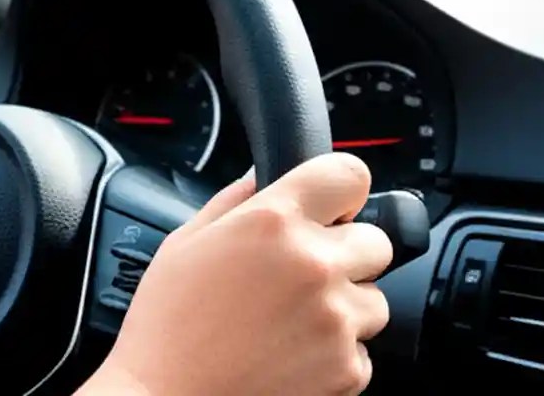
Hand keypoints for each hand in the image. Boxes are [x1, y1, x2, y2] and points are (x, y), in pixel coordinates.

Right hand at [86, 153, 391, 395]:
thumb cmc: (167, 325)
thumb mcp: (185, 243)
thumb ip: (233, 201)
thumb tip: (262, 177)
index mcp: (272, 221)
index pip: (349, 175)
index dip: (341, 191)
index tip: (331, 207)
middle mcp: (313, 264)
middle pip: (376, 241)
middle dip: (347, 253)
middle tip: (303, 274)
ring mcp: (335, 319)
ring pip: (374, 299)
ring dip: (345, 306)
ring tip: (291, 321)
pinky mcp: (347, 368)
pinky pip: (363, 349)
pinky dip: (337, 353)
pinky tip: (290, 354)